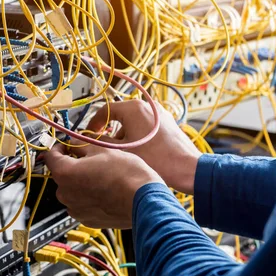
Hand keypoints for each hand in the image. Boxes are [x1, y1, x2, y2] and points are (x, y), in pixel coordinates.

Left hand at [44, 141, 163, 228]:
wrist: (143, 200)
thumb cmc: (126, 174)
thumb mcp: (102, 149)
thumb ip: (81, 144)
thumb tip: (73, 142)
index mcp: (65, 173)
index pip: (51, 156)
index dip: (60, 147)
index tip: (67, 145)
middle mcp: (66, 194)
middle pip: (62, 175)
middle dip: (73, 165)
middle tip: (91, 158)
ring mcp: (76, 209)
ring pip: (72, 190)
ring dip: (81, 182)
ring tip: (102, 175)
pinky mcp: (88, 219)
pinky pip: (82, 204)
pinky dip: (89, 197)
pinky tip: (106, 190)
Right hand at [87, 100, 201, 194]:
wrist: (187, 168)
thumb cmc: (156, 160)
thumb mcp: (122, 151)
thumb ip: (102, 142)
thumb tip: (90, 139)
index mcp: (134, 108)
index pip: (105, 110)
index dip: (93, 124)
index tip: (89, 136)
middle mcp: (147, 106)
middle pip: (119, 116)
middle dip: (110, 132)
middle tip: (105, 147)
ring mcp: (159, 114)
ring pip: (133, 122)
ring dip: (124, 136)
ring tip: (124, 154)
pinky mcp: (167, 123)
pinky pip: (146, 126)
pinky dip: (138, 136)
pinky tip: (138, 153)